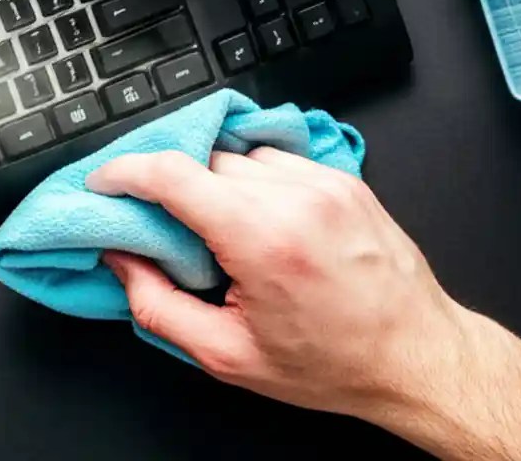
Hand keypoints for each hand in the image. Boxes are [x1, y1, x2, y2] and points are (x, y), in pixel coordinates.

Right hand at [89, 149, 520, 459]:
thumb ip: (157, 305)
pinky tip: (256, 218)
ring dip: (213, 183)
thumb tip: (121, 261)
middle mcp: (295, 199)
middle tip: (158, 225)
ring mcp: (324, 183)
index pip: (172, 174)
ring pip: (236, 156)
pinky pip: (275, 160)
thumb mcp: (226, 355)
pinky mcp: (343, 179)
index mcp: (262, 239)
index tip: (102, 183)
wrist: (417, 358)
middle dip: (168, 187)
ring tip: (216, 229)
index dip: (123, 171)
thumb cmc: (332, 363)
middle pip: (200, 162)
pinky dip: (252, 180)